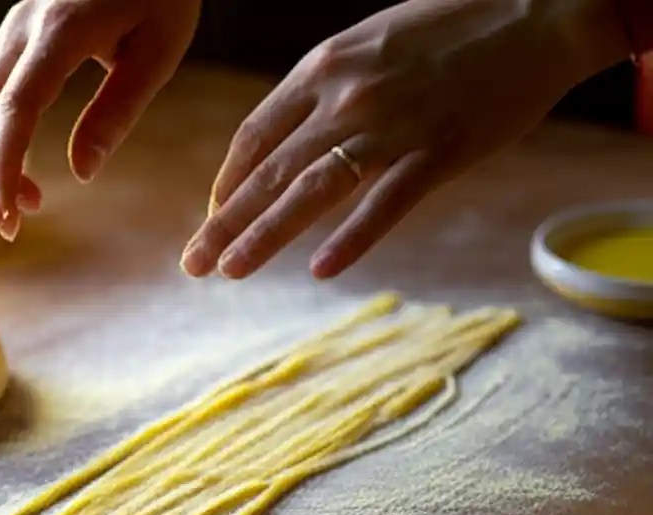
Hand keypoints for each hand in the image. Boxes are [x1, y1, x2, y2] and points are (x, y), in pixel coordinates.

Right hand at [0, 0, 199, 239]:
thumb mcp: (159, 51)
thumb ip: (117, 110)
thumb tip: (82, 173)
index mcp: (61, 31)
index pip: (15, 110)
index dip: (4, 168)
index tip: (9, 217)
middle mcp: (23, 26)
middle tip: (15, 224)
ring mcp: (11, 26)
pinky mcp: (12, 32)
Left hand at [181, 0, 629, 279]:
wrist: (539, 10)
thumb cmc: (451, 27)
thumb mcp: (368, 43)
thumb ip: (325, 89)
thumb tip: (290, 137)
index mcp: (322, 68)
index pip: (255, 136)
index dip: (228, 182)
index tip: (214, 215)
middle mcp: (345, 97)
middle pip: (269, 171)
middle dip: (224, 221)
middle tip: (193, 263)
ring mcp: (392, 125)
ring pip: (311, 191)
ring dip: (264, 235)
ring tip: (229, 271)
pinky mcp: (440, 151)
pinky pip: (386, 203)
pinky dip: (351, 238)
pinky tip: (320, 269)